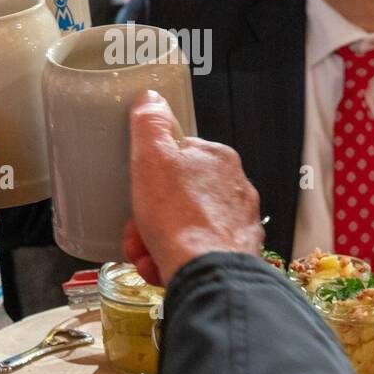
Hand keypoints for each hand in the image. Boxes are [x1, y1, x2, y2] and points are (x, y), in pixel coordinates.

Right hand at [123, 91, 262, 286]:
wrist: (208, 274)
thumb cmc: (180, 218)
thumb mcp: (152, 158)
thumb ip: (149, 124)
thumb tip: (151, 98)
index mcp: (218, 159)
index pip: (177, 158)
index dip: (148, 179)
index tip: (136, 195)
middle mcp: (235, 189)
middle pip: (177, 198)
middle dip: (148, 218)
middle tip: (136, 234)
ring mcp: (238, 223)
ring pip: (184, 228)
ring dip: (156, 242)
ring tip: (146, 256)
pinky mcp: (235, 254)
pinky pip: (196, 254)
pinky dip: (175, 261)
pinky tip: (162, 269)